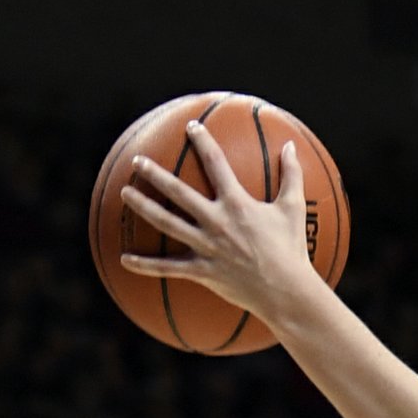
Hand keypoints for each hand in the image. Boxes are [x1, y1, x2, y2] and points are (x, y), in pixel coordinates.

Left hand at [117, 123, 318, 331]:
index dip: (203, 141)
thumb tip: (291, 147)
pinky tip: (124, 260)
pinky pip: (168, 268)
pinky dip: (146, 266)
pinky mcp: (202, 271)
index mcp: (236, 203)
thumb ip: (291, 175)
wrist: (286, 291)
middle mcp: (216, 221)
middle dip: (155, 174)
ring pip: (167, 223)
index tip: (191, 126)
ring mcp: (206, 247)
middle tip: (137, 161)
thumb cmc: (292, 250)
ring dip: (143, 207)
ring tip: (124, 193)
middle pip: (178, 191)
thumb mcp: (293, 208)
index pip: (215, 163)